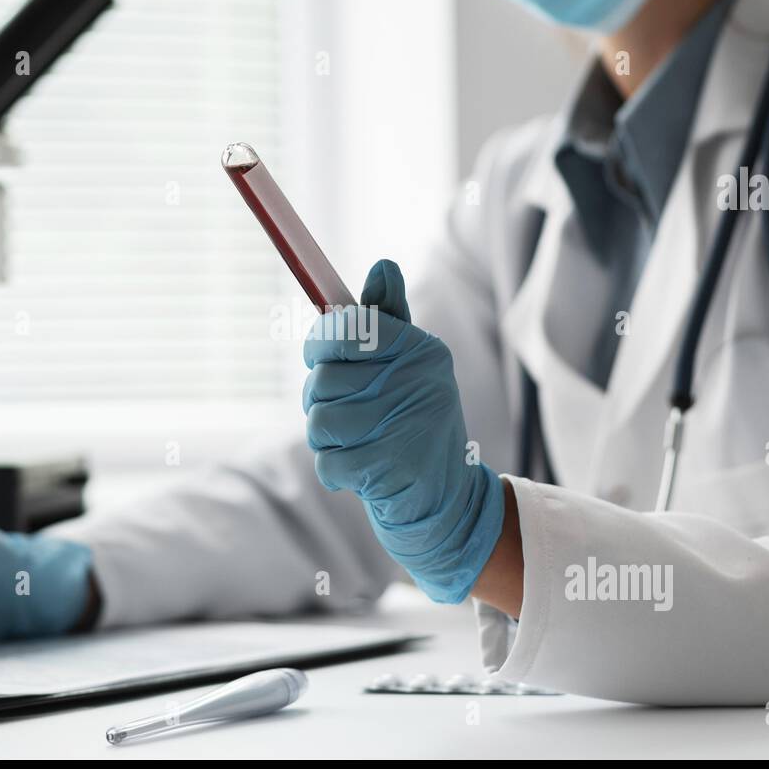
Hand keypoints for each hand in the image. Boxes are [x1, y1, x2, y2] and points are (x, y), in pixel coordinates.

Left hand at [302, 260, 504, 602]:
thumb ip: (388, 321)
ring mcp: (407, 424)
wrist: (448, 501)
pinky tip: (362, 472)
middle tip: (347, 414)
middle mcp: (418, 381)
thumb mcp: (410, 367)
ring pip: (319, 422)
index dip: (320, 342)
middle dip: (322, 401)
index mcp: (421, 349)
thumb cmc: (415, 423)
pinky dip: (336, 471)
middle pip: (323, 379)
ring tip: (357, 443)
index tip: (321, 355)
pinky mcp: (391, 468)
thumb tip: (383, 266)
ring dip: (327, 439)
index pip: (345, 326)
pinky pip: (327, 461)